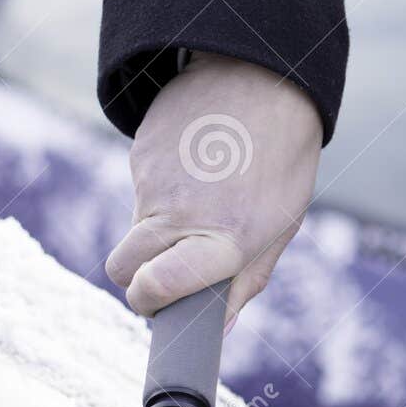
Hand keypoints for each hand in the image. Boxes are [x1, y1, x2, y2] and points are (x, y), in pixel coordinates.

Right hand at [105, 52, 323, 329]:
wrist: (264, 78)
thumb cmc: (282, 162)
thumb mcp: (280, 226)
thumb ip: (247, 281)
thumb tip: (220, 327)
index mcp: (223, 239)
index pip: (156, 287)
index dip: (149, 303)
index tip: (158, 304)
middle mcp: (181, 212)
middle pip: (123, 269)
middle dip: (139, 279)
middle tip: (169, 270)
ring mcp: (153, 181)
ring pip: (132, 229)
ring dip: (157, 230)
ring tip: (204, 200)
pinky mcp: (139, 152)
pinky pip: (140, 190)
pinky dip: (161, 190)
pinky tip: (196, 168)